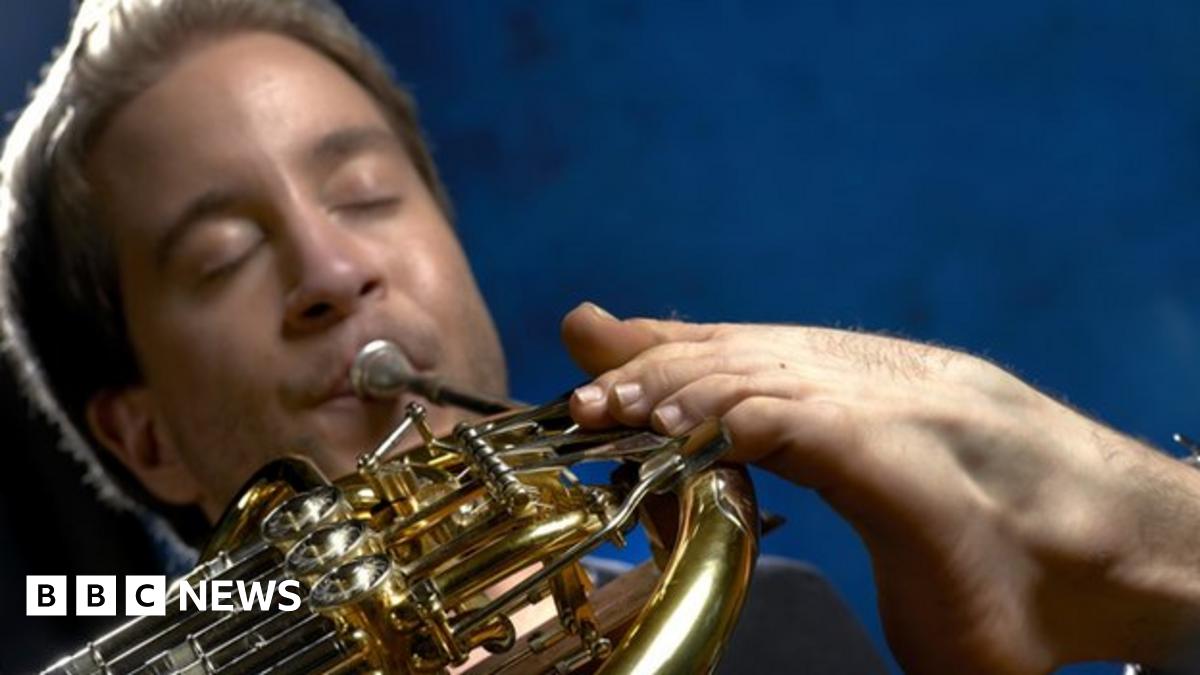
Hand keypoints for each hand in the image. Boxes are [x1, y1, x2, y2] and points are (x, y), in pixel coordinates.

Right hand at [561, 302, 1199, 673]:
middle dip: (669, 381)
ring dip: (683, 354)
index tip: (634, 428)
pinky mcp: (895, 367)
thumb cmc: (1039, 614)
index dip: (715, 420)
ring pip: (776, 349)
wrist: (1129, 545)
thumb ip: (871, 650)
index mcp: (926, 478)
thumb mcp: (958, 658)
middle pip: (772, 372)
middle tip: (584, 398)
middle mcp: (914, 404)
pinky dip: (723, 344)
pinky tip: (670, 340)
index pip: (806, 425)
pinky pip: (796, 345)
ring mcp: (906, 374)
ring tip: (601, 350)